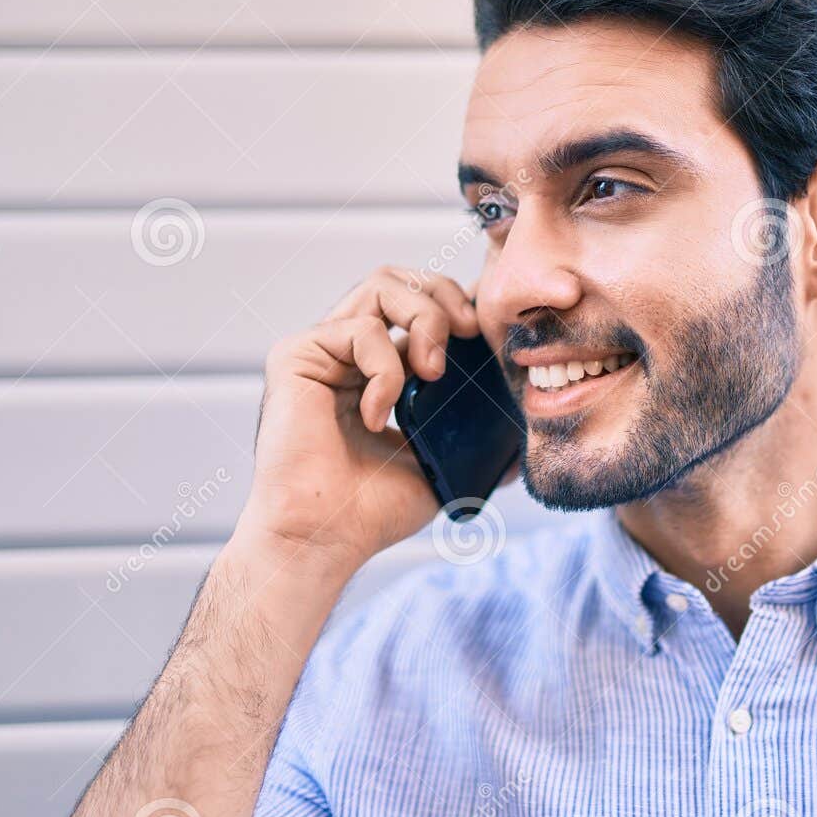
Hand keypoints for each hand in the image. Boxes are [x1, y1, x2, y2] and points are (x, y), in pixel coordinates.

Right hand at [232, 266, 482, 579]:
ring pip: (383, 285)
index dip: (460, 303)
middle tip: (468, 334)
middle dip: (446, 296)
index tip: (491, 329)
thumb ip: (474, 441)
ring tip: (432, 371)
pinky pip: (358, 330)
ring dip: (423, 319)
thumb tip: (520, 443)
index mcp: (381, 368)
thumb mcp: (442, 465)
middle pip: (403, 279)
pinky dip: (384, 369)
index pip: (423, 307)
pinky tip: (379, 415)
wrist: (325, 538)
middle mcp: (350, 352)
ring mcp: (322, 350)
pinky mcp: (297, 356)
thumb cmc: (373, 511)